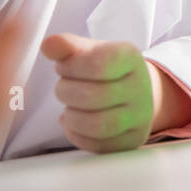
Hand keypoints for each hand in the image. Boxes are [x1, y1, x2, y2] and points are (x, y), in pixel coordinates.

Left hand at [41, 35, 157, 153]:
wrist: (134, 92)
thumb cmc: (105, 70)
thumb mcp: (88, 51)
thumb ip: (67, 47)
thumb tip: (48, 45)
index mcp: (131, 57)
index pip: (97, 64)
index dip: (70, 67)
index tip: (64, 66)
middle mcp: (141, 86)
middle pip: (92, 96)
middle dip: (65, 92)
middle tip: (63, 88)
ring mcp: (140, 116)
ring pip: (96, 125)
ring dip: (71, 117)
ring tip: (69, 107)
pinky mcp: (132, 140)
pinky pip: (97, 145)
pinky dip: (77, 134)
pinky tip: (76, 123)